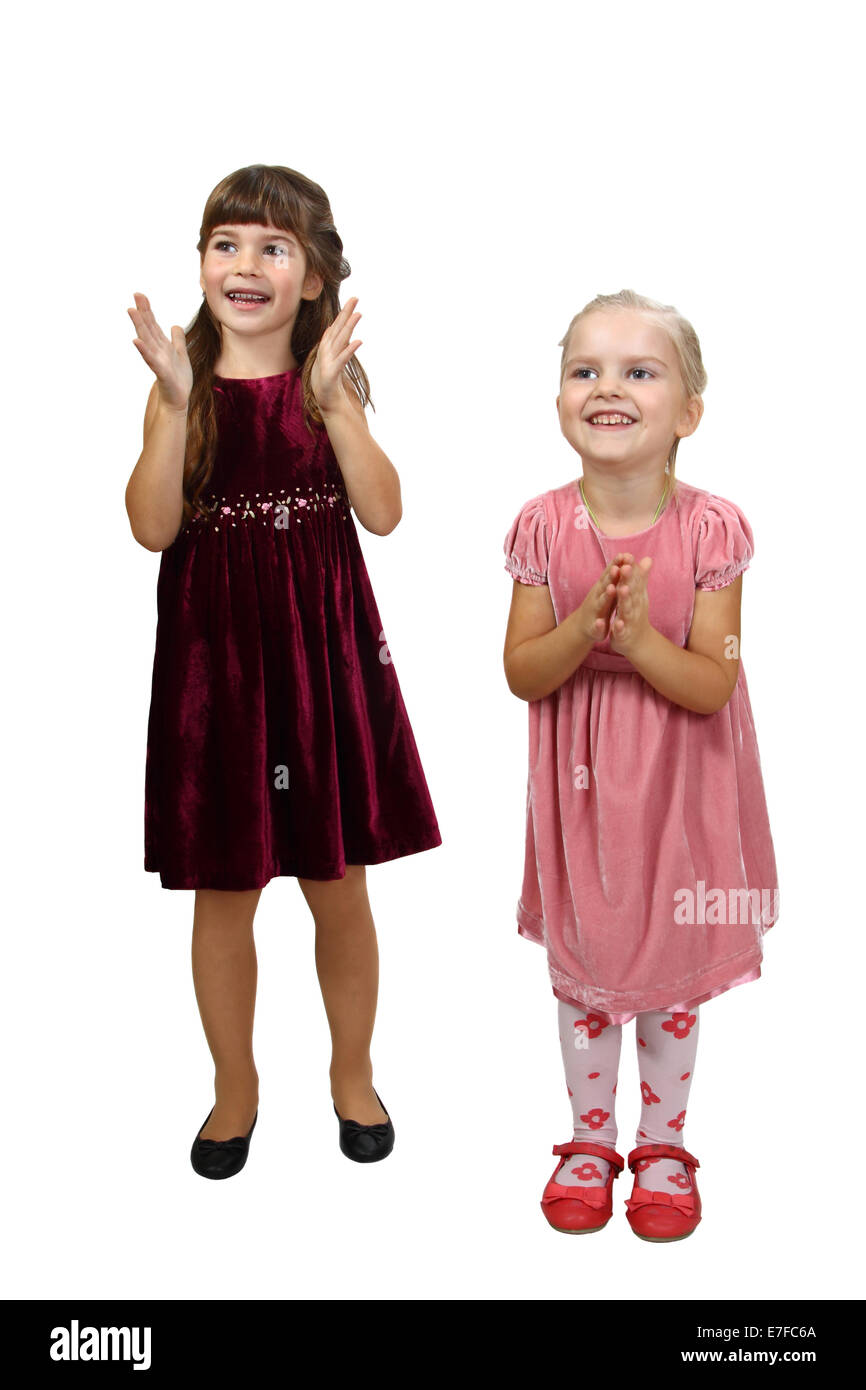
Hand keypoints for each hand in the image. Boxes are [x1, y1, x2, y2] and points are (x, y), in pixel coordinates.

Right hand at [127, 292, 192, 411]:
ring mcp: (157, 360)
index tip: (140, 295)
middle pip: (148, 327)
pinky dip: (144, 350)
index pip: (153, 324)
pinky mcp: (161, 372)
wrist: (178, 399)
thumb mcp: (181, 354)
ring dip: (139, 325)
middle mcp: (157, 350)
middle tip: (136, 295)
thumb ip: (178, 340)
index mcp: (162, 345)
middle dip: (142, 312)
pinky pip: (151, 359)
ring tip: (131, 311)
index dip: (147, 310)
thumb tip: (175, 325)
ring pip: (147, 339)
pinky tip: (136, 341)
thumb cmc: (178, 378)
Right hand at [310, 296, 361, 413]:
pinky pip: (342, 360)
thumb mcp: (335, 362)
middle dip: (346, 313)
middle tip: (355, 298)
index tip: (353, 301)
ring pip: (339, 341)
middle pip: (337, 329)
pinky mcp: (330, 375)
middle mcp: (326, 353)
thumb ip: (338, 348)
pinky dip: (349, 350)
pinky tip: (358, 341)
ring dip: (348, 327)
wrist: (328, 405)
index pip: (337, 328)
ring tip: (358, 314)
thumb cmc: (332, 384)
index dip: (344, 314)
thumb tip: (339, 333)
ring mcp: (327, 363)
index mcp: (328, 350)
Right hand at [577, 554, 632, 644]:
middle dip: (611, 577)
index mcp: (604, 588)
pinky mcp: (594, 627)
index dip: (617, 564)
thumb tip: (627, 556)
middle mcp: (597, 597)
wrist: (582, 627)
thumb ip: (618, 574)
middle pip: (605, 584)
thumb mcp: (610, 589)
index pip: (611, 574)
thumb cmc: (600, 605)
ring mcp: (594, 611)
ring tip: (611, 589)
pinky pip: (596, 626)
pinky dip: (599, 624)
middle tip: (617, 567)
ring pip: (600, 603)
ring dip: (605, 596)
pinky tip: (601, 623)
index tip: (626, 555)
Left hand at [609, 555, 653, 656]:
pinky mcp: (623, 634)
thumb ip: (641, 578)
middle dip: (628, 580)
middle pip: (631, 592)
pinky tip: (616, 623)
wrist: (639, 642)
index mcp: (636, 596)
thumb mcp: (639, 595)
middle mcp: (634, 606)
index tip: (627, 556)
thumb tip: (648, 558)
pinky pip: (621, 630)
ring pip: (626, 609)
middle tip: (625, 567)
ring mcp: (629, 620)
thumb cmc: (636, 614)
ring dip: (624, 599)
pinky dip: (619, 626)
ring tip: (622, 589)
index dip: (631, 569)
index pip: (634, 580)